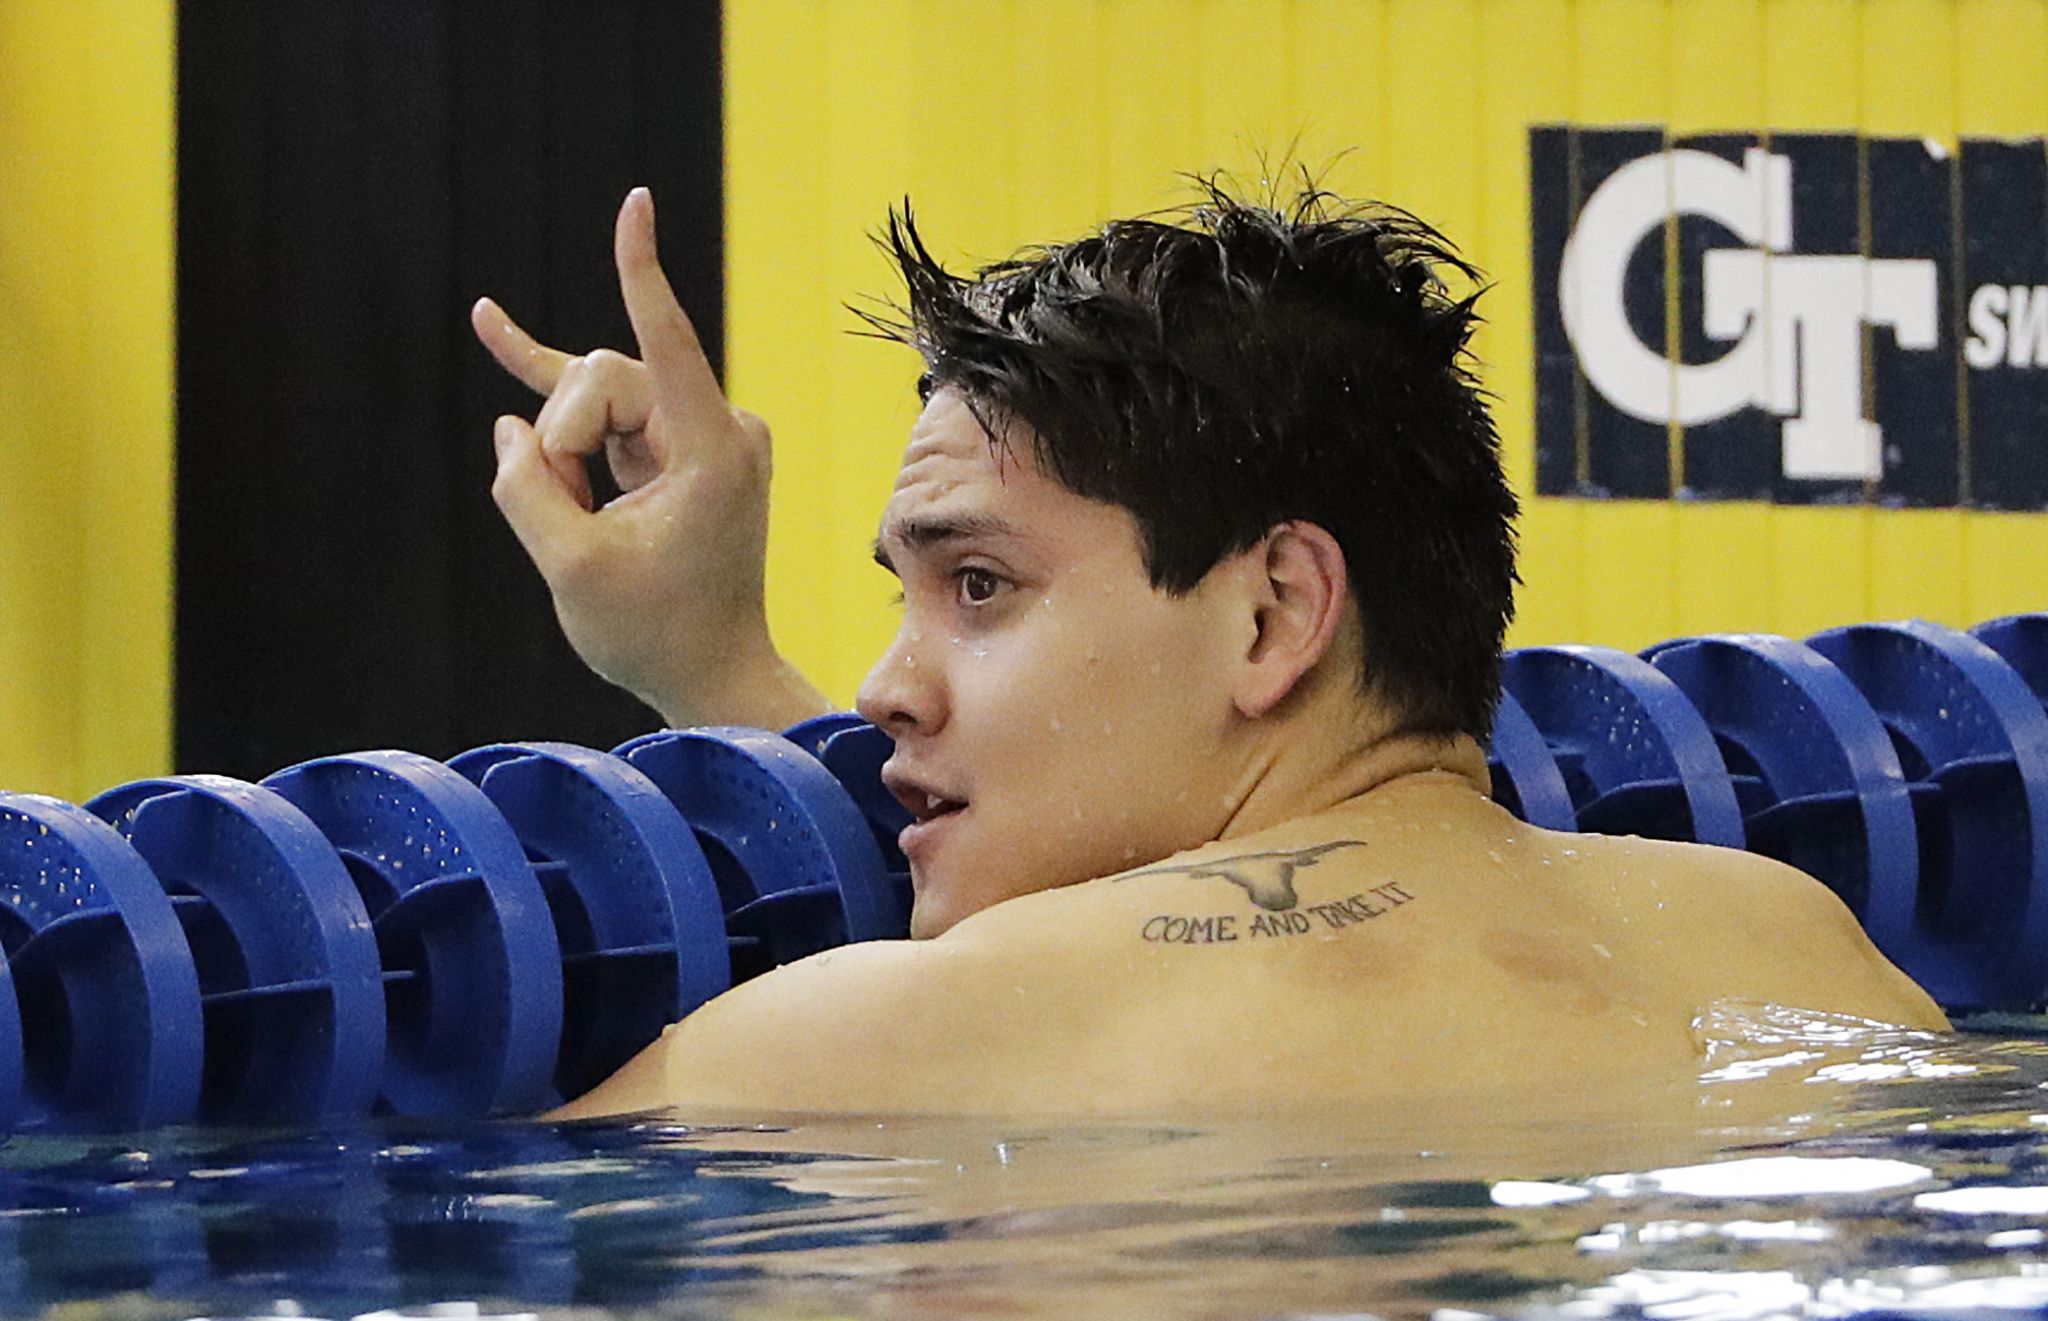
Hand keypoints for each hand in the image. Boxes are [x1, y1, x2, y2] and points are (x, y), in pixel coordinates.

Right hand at [473, 187, 828, 728]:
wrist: (710, 674)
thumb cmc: (652, 633)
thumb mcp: (570, 569)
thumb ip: (526, 487)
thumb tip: (511, 426)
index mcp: (712, 451)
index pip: (666, 339)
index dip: (640, 270)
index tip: (636, 201)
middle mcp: (718, 428)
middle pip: (601, 381)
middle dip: (560, 443)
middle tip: (566, 517)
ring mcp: (698, 433)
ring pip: (592, 400)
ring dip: (562, 456)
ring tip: (572, 517)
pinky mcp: (671, 446)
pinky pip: (604, 403)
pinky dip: (553, 389)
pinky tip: (492, 325)